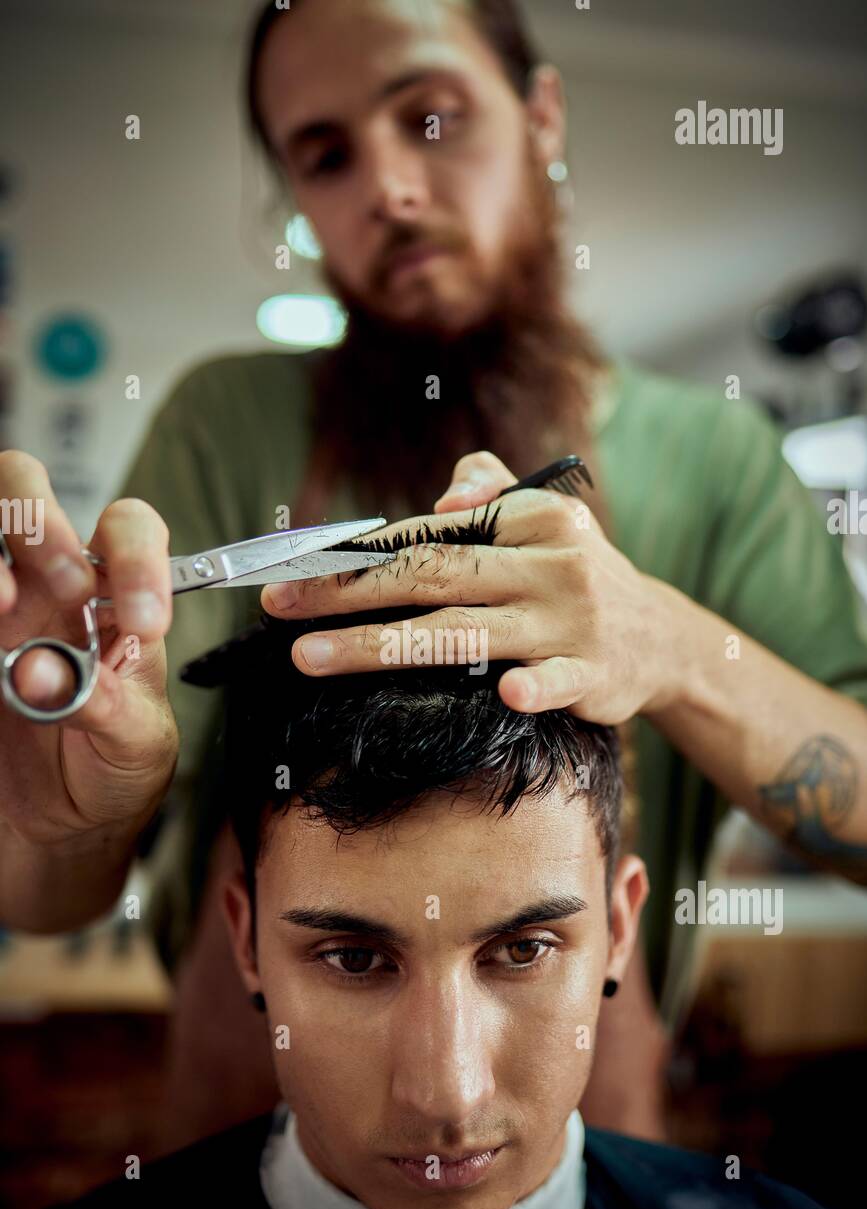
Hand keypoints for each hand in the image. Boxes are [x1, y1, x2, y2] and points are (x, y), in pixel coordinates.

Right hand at [0, 450, 177, 845]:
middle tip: (65, 584)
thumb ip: (104, 704)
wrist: (60, 828)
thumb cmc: (111, 769)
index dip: (136, 557)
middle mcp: (43, 587)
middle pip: (26, 492)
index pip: (128, 531)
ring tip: (4, 605)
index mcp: (111, 597)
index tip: (142, 619)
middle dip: (39, 519)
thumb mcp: (134, 744)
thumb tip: (47, 670)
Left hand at [261, 450, 684, 724]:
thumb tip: (439, 499)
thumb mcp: (544, 522)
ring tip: (311, 657)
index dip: (355, 551)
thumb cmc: (578, 576)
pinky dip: (535, 685)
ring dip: (383, 646)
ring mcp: (571, 620)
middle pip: (430, 577)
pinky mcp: (595, 673)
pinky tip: (508, 694)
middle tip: (276, 608)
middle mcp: (549, 563)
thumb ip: (489, 491)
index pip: (427, 535)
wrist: (662, 638)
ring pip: (464, 632)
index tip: (290, 568)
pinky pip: (559, 679)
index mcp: (532, 518)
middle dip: (345, 592)